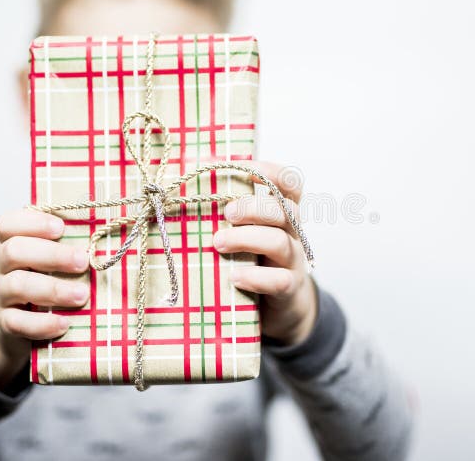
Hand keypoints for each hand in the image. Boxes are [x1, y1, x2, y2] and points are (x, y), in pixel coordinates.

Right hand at [0, 209, 89, 386]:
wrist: (21, 326)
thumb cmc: (48, 280)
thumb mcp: (53, 258)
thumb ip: (72, 244)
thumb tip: (108, 232)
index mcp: (12, 242)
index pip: (8, 224)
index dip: (32, 222)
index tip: (61, 227)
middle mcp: (2, 266)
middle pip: (14, 251)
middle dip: (52, 255)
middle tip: (83, 261)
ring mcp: (0, 295)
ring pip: (17, 285)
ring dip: (53, 289)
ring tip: (82, 295)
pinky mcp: (5, 323)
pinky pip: (17, 322)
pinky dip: (42, 323)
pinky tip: (65, 323)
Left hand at [212, 161, 316, 345]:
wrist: (279, 306)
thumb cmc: (252, 259)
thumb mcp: (245, 231)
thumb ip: (226, 211)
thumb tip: (182, 177)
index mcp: (281, 212)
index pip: (290, 183)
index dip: (271, 172)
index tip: (243, 168)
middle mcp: (292, 232)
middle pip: (285, 209)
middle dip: (253, 207)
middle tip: (225, 213)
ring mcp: (293, 261)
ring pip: (280, 242)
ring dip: (246, 239)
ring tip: (218, 243)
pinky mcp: (289, 288)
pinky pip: (279, 280)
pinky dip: (256, 277)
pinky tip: (235, 277)